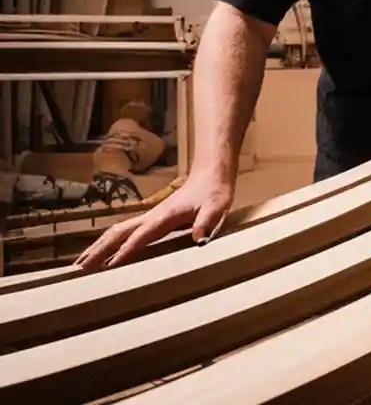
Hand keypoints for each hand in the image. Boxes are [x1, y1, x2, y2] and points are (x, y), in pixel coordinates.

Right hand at [76, 170, 233, 268]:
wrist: (211, 176)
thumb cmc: (214, 194)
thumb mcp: (216, 208)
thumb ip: (207, 223)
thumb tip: (198, 240)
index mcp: (165, 217)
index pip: (141, 236)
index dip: (126, 251)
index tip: (109, 266)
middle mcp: (151, 216)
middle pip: (118, 233)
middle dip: (99, 250)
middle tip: (79, 269)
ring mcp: (149, 217)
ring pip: (117, 232)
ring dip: (98, 247)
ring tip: (80, 264)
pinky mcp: (152, 219)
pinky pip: (125, 233)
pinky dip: (110, 243)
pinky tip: (104, 254)